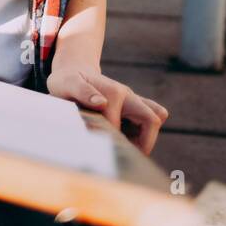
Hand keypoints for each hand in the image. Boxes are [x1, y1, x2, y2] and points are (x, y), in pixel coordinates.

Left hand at [46, 62, 168, 154]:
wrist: (74, 71)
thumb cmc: (68, 81)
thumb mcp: (68, 83)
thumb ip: (83, 91)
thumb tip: (102, 103)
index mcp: (113, 92)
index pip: (118, 126)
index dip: (106, 141)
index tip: (93, 148)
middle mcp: (127, 96)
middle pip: (152, 119)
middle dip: (143, 143)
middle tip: (121, 154)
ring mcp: (133, 100)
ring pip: (156, 117)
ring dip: (146, 138)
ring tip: (125, 147)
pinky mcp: (134, 106)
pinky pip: (153, 116)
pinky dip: (146, 134)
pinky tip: (126, 140)